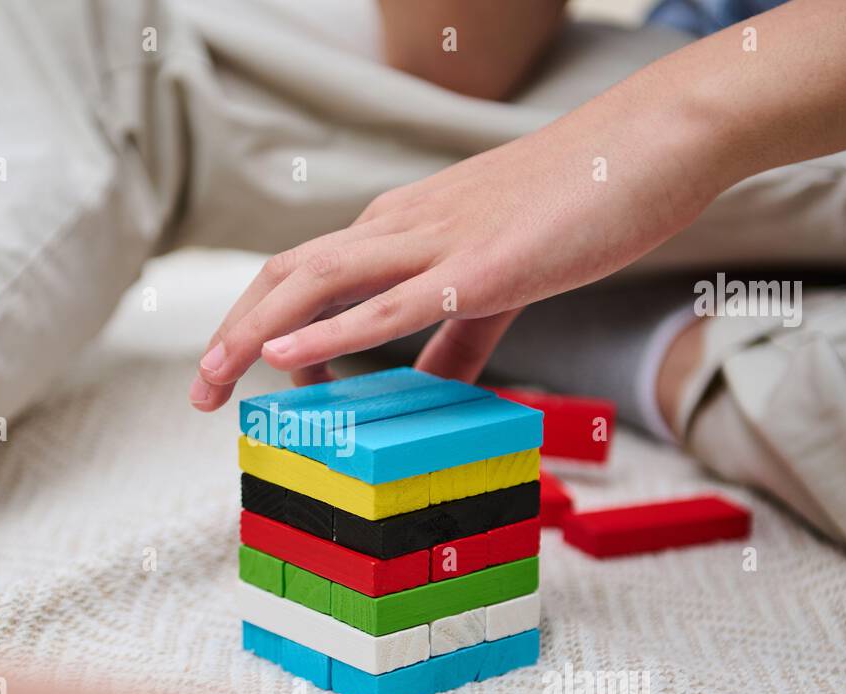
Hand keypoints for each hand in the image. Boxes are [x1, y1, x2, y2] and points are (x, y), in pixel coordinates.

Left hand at [188, 51, 731, 410]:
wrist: (646, 149)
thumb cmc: (577, 207)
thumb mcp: (498, 284)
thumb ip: (455, 340)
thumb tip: (425, 391)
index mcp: (401, 228)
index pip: (307, 274)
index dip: (262, 324)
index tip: (246, 377)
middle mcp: (400, 228)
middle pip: (287, 276)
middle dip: (231, 334)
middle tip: (199, 392)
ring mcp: (436, 242)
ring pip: (318, 283)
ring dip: (255, 333)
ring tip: (214, 379)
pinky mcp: (479, 266)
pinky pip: (390, 303)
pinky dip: (329, 330)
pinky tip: (283, 354)